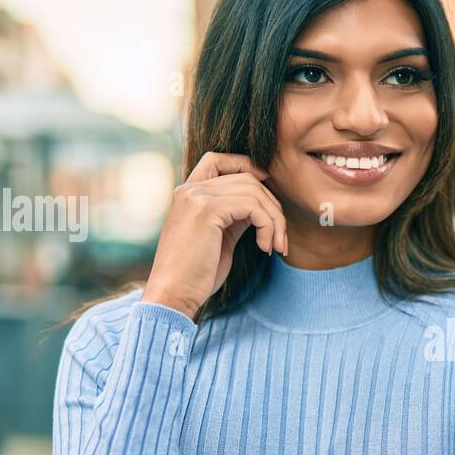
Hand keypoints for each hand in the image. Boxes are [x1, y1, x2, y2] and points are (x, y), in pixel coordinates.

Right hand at [142, 151, 288, 320]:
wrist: (174, 295)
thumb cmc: (196, 275)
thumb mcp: (219, 238)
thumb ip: (234, 217)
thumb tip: (261, 207)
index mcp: (188, 194)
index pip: (218, 159)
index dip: (247, 167)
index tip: (268, 191)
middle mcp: (189, 189)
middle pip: (246, 177)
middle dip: (272, 207)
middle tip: (281, 240)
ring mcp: (196, 196)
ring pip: (254, 191)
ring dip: (274, 221)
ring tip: (274, 247)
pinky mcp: (206, 209)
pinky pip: (253, 206)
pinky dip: (268, 226)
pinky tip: (264, 248)